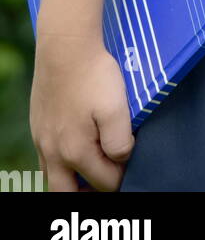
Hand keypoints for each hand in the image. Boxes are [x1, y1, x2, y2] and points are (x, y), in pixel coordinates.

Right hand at [31, 32, 134, 191]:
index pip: (103, 182)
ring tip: (92, 171)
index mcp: (76, 152)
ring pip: (53, 178)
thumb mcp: (117, 108)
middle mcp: (54, 152)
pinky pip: (45, 159)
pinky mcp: (38, 126)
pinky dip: (60, 163)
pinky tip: (73, 148)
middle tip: (107, 181)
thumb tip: (120, 158)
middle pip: (68, 193)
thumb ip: (119, 142)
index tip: (131, 162)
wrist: (65, 47)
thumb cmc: (94, 75)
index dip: (122, 177)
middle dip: (90, 193)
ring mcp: (42, 140)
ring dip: (72, 181)